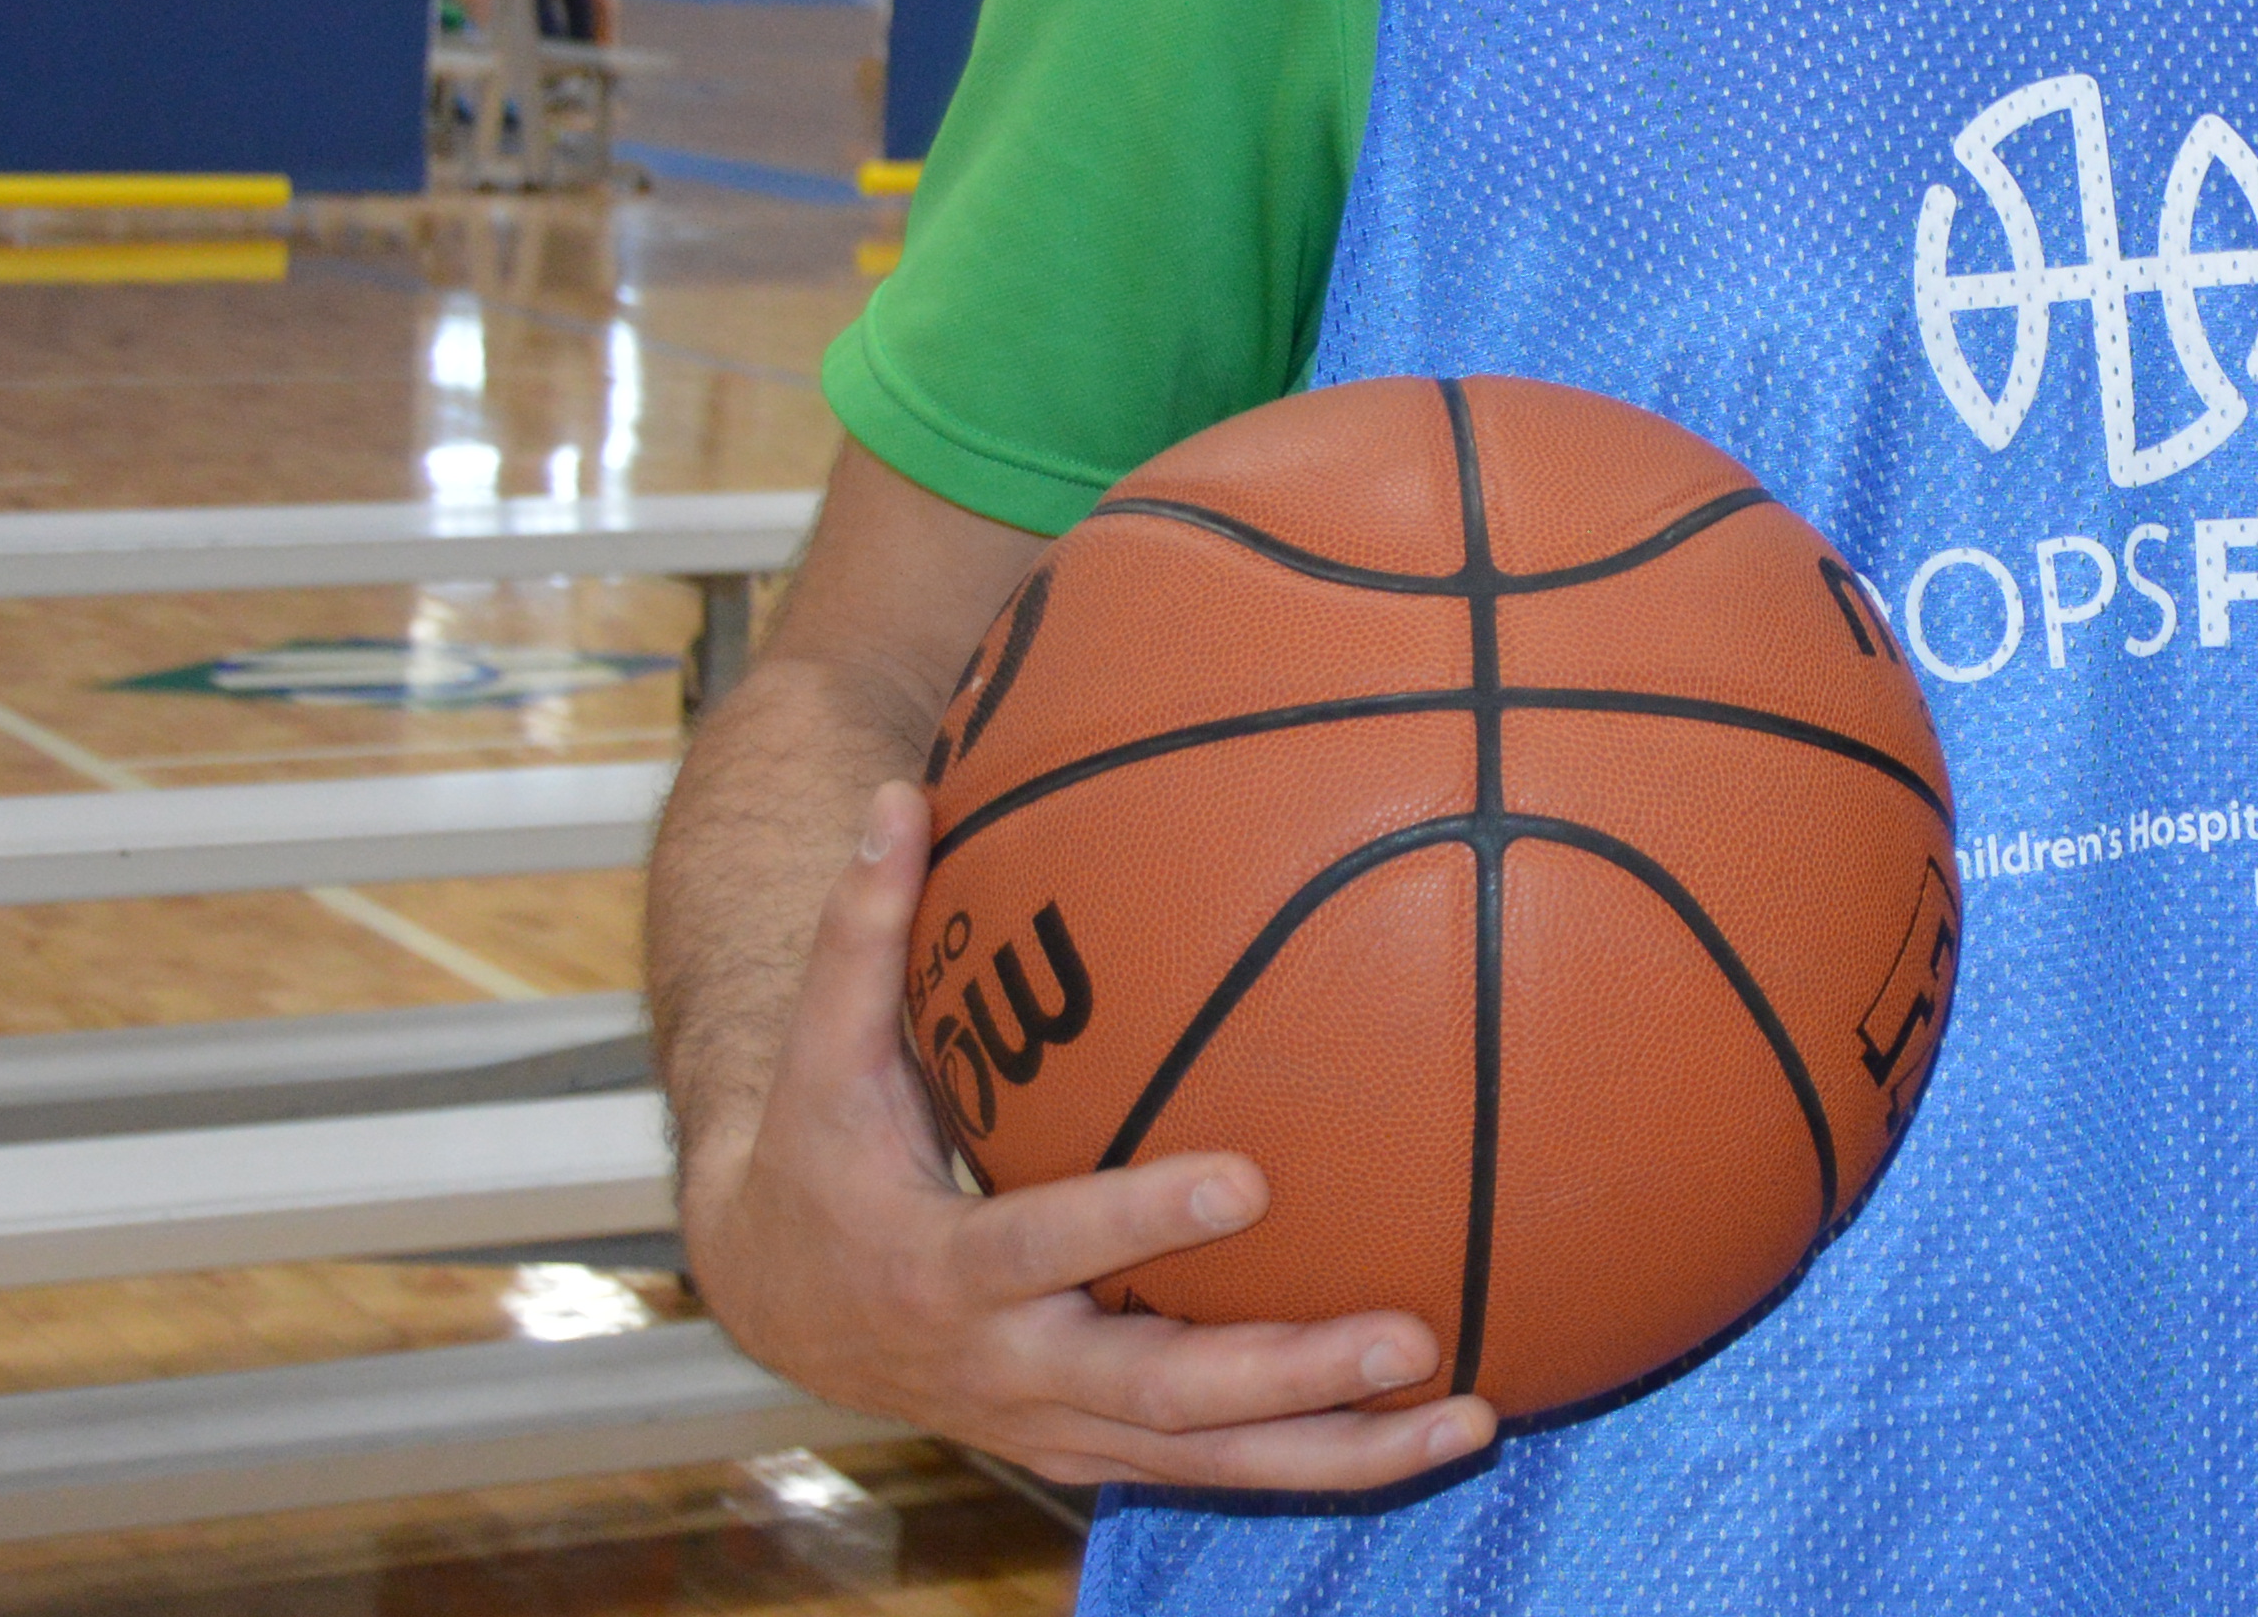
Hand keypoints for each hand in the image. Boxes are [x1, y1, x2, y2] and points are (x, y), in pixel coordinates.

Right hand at [679, 782, 1492, 1492]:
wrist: (781, 1301)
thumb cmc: (823, 1146)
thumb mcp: (823, 1049)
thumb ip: (861, 932)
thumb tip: (892, 793)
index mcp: (940, 1267)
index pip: (1044, 1245)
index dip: (1137, 1221)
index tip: (1250, 1180)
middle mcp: (1006, 1365)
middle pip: (1158, 1391)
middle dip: (1285, 1373)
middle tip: (1410, 1333)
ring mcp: (1058, 1422)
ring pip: (1208, 1457)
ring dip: (1342, 1448)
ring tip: (1475, 1413)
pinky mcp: (1097, 1445)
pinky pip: (1220, 1465)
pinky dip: (1328, 1459)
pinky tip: (1447, 1428)